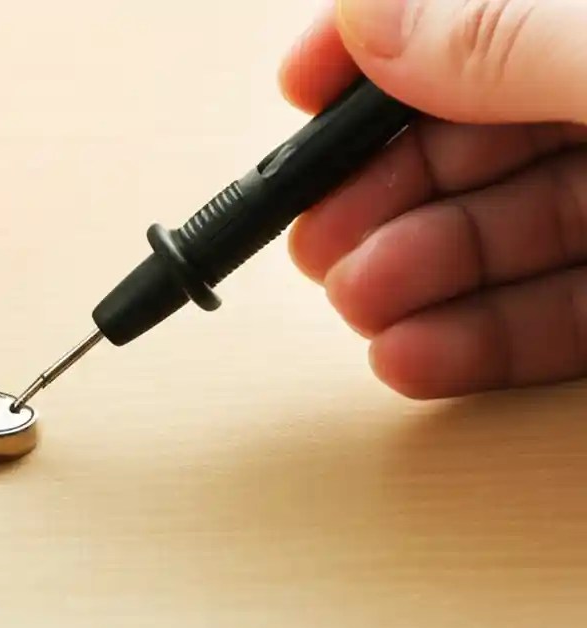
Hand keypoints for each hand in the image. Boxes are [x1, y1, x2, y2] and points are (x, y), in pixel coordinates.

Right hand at [281, 0, 586, 398]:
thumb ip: (506, 35)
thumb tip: (371, 18)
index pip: (476, 13)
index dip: (375, 51)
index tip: (302, 88)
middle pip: (479, 135)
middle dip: (378, 191)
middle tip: (318, 237)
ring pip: (513, 233)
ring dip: (412, 278)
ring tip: (359, 307)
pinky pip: (566, 316)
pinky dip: (484, 344)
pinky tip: (417, 358)